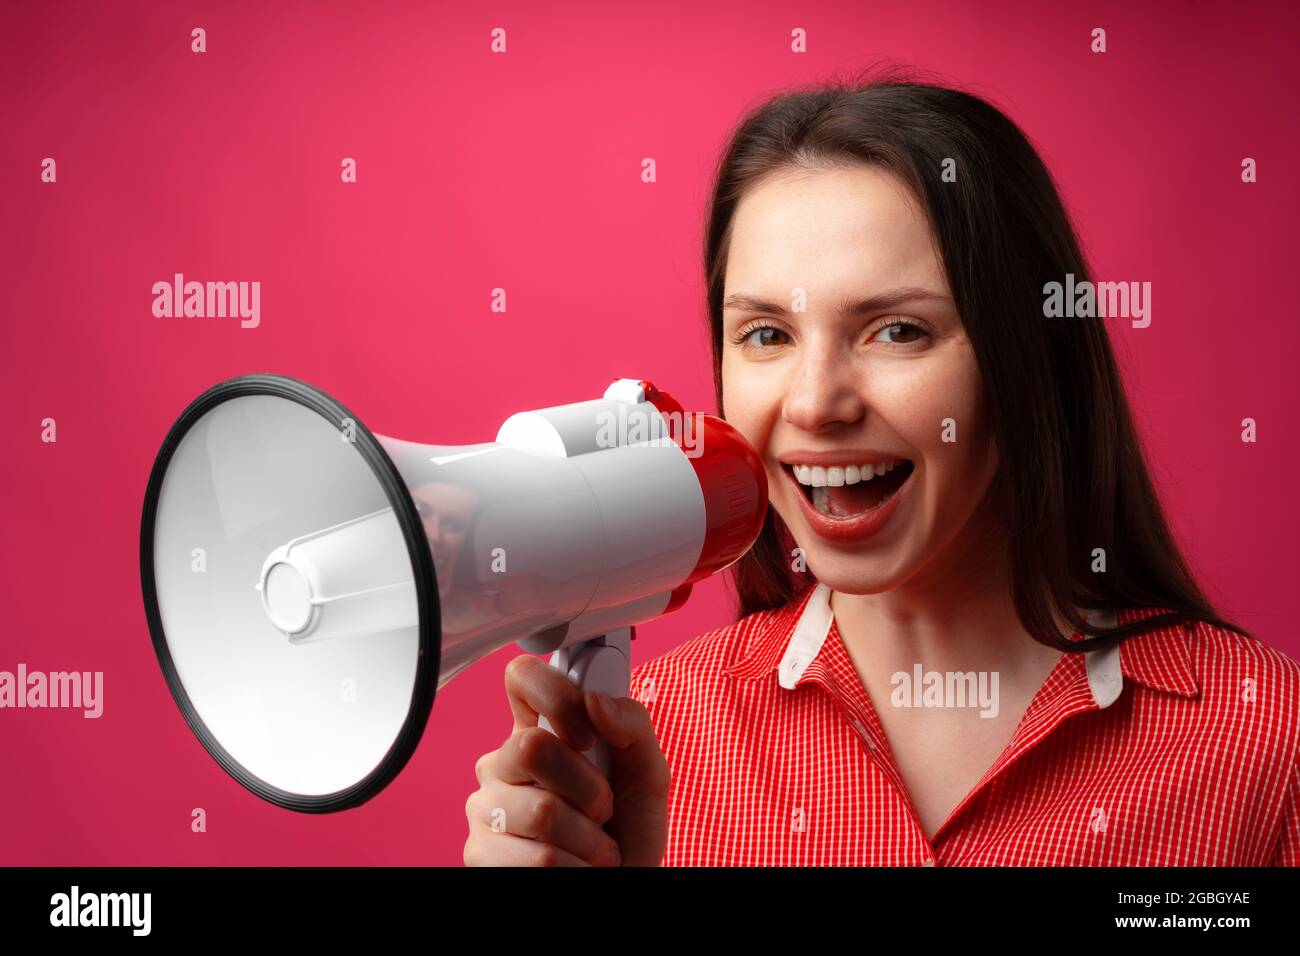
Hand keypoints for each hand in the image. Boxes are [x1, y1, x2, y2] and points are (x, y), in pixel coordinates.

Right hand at [463, 654, 669, 865]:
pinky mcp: (479, 853)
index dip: (556, 697)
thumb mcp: (648, 775)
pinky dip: (577, 868)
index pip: (523, 678)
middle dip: (588, 787)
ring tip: (595, 848)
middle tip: (603, 810)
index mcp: (539, 731)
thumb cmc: (628, 830)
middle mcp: (503, 763)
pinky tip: (576, 867)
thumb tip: (594, 701)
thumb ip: (633, 727)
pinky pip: (539, 858)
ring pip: (541, 810)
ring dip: (590, 839)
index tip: (588, 737)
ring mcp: (485, 807)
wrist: (620, 883)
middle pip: (531, 746)